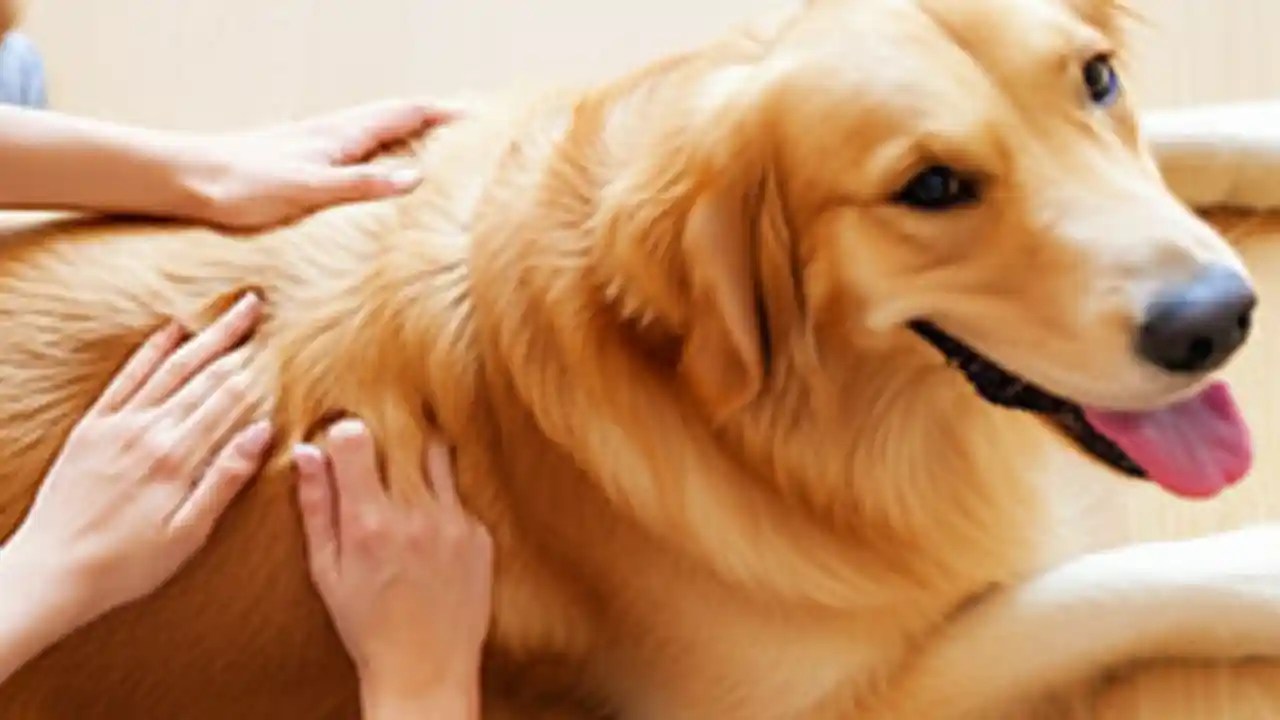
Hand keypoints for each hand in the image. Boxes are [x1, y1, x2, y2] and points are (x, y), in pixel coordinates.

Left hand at [3, 293, 272, 626]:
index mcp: (176, 457)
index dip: (258, 370)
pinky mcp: (92, 429)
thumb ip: (226, 478)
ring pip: (171, 368)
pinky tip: (172, 332)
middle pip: (203, 375)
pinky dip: (151, 352)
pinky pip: (126, 379)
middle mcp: (147, 431)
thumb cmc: (126, 564)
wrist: (51, 572)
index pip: (228, 400)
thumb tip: (262, 431)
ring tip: (233, 310)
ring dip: (205, 336)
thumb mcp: (188, 533)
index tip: (281, 344)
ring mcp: (117, 425)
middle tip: (261, 309)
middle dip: (236, 340)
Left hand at [178, 100, 456, 229]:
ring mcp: (319, 144)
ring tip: (443, 149)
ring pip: (380, 130)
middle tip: (476, 130)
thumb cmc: (239, 185)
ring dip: (415, 132)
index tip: (488, 117)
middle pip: (400, 115)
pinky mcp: (304, 160)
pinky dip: (387, 151)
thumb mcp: (307, 191)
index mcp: (343, 134)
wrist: (185, 179)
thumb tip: (414, 179)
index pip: (410, 112)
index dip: (450, 112)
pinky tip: (383, 170)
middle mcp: (334, 132)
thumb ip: (360, 186)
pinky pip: (362, 149)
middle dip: (440, 118)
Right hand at [294, 421, 492, 719]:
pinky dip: (441, 500)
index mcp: (368, 522)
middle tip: (377, 456)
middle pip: (402, 437)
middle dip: (386, 440)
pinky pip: (458, 495)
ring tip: (405, 481)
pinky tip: (429, 531)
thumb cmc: (365, 624)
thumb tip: (306, 451)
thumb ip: (316, 506)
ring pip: (438, 456)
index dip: (346, 434)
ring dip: (418, 459)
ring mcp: (454, 523)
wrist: (425, 669)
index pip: (356, 438)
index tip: (345, 444)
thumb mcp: (326, 570)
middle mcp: (415, 515)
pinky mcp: (480, 535)